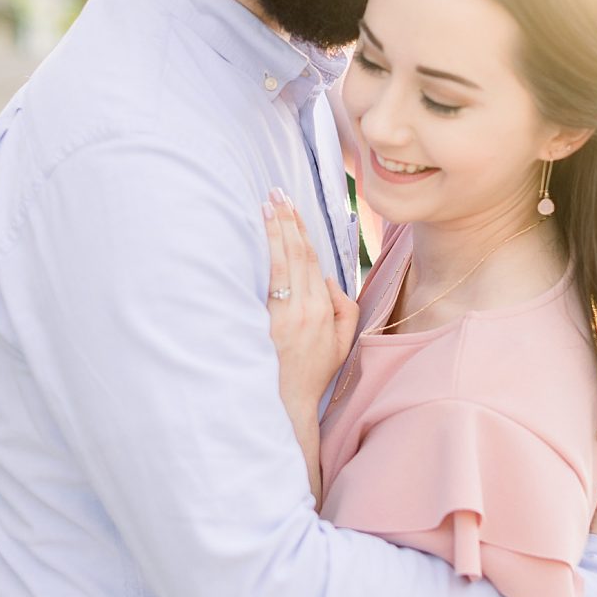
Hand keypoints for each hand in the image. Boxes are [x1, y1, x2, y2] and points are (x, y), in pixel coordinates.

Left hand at [263, 190, 358, 430]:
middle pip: (295, 255)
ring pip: (279, 264)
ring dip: (273, 232)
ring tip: (266, 206)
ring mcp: (282, 316)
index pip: (311, 260)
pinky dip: (260, 258)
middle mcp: (303, 308)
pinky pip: (264, 284)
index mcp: (323, 310)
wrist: (288, 403)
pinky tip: (253, 239)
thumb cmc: (314, 372)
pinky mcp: (263, 323)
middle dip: (286, 221)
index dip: (301, 231)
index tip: (292, 207)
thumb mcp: (343, 343)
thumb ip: (343, 307)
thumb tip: (327, 279)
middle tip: (276, 194)